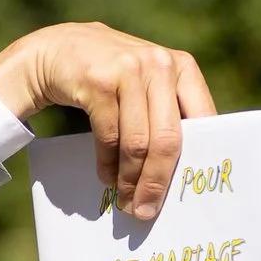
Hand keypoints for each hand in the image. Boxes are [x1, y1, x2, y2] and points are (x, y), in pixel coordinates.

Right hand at [0, 23, 217, 218]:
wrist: (59, 50)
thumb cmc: (112, 78)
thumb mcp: (147, 85)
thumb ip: (167, 116)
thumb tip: (180, 175)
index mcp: (182, 67)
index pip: (201, 122)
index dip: (197, 162)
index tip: (190, 195)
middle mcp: (159, 65)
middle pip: (168, 139)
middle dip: (157, 182)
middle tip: (146, 211)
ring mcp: (128, 71)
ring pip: (137, 143)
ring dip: (129, 179)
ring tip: (125, 200)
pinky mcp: (98, 82)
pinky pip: (109, 137)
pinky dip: (107, 164)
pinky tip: (106, 177)